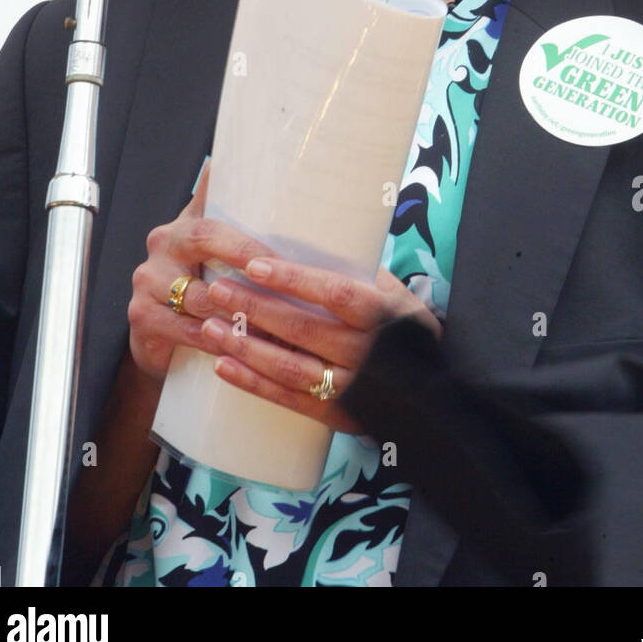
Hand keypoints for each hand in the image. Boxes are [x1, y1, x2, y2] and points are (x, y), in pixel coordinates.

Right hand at [127, 160, 281, 382]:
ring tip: (282, 324)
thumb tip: (272, 178)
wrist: (158, 336)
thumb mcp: (216, 253)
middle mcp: (162, 245)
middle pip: (206, 243)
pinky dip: (226, 343)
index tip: (279, 253)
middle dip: (249, 263)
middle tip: (286, 284)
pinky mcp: (143, 318)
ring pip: (203, 297)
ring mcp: (147, 282)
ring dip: (244, 313)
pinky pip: (192, 332)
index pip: (214, 215)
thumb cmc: (199, 286)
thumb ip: (239, 221)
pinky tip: (253, 349)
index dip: (246, 236)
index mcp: (185, 223)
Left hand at [200, 256, 442, 435]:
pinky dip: (253, 383)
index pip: (333, 292)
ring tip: (210, 325)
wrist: (432, 392)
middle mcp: (367, 351)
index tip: (255, 264)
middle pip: (302, 328)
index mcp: (382, 313)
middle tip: (218, 289)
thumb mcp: (394, 291)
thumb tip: (312, 226)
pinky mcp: (338, 415)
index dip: (293, 279)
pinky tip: (223, 366)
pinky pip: (289, 399)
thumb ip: (358, 268)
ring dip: (245, 346)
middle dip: (255, 308)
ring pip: (290, 366)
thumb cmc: (405, 327)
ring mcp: (351, 386)